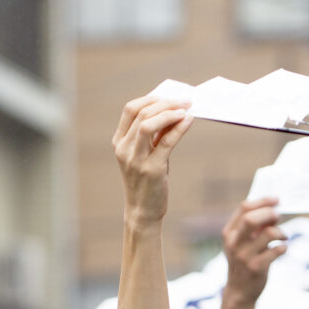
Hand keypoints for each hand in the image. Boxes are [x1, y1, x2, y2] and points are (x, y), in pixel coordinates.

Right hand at [113, 95, 193, 228]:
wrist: (142, 211)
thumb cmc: (147, 180)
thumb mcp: (146, 154)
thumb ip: (155, 134)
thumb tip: (174, 110)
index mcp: (119, 142)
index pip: (130, 109)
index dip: (151, 98)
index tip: (169, 96)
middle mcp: (124, 149)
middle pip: (141, 114)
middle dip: (165, 103)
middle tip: (184, 101)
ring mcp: (136, 160)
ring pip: (148, 125)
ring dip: (169, 113)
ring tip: (186, 110)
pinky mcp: (151, 170)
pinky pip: (166, 142)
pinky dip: (179, 127)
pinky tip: (189, 121)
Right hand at [221, 197, 284, 304]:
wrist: (239, 291)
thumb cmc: (244, 262)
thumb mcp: (241, 243)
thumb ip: (252, 227)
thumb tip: (272, 210)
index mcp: (229, 233)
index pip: (244, 207)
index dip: (262, 201)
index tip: (276, 200)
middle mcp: (234, 243)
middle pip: (252, 218)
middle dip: (270, 213)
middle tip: (278, 217)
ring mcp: (244, 256)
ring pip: (269, 233)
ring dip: (281, 232)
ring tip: (283, 237)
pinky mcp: (256, 268)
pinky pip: (276, 251)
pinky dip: (283, 247)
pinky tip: (282, 249)